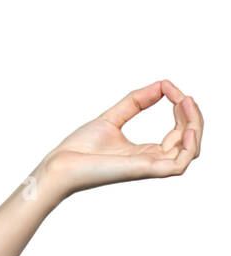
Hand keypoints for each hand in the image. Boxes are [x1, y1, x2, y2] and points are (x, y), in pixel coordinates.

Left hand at [44, 79, 201, 196]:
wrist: (60, 163)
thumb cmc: (80, 148)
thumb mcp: (112, 117)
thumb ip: (136, 102)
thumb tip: (161, 85)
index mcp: (146, 151)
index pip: (178, 132)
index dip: (181, 110)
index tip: (171, 90)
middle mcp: (152, 160)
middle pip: (189, 140)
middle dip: (192, 116)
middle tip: (184, 96)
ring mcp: (150, 166)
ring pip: (190, 151)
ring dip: (195, 126)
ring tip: (186, 103)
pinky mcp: (144, 170)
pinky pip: (179, 165)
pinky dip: (188, 147)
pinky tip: (184, 129)